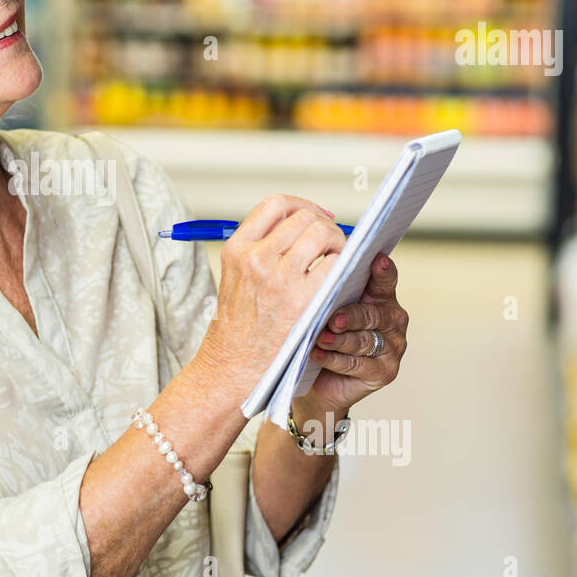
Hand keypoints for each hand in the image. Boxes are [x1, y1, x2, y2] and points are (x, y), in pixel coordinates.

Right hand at [193, 194, 346, 403]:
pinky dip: (344, 268)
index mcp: (237, 249)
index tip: (317, 217)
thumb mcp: (236, 280)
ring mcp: (278, 277)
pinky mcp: (302, 299)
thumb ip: (262, 253)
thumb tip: (305, 231)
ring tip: (339, 264)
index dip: (303, 206)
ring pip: (324, 233)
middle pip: (304, 217)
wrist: (231, 371)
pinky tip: (341, 283)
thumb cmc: (238, 331)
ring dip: (339, 244)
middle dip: (326, 226)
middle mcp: (255, 257)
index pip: (276, 205)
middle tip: (335, 246)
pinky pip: (336, 265)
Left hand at [300, 253, 407, 415]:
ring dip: (339, 340)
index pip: (384, 281)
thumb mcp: (325, 311)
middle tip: (332, 319)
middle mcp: (392, 320)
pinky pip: (359, 364)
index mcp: (380, 298)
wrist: (317, 381)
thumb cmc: (322, 337)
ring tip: (319, 338)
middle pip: (372, 314)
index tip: (376, 260)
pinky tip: (319, 355)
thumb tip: (319, 283)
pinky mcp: (386, 371)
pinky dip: (335, 360)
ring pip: (364, 340)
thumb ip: (331, 296)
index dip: (382, 271)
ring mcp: (393, 347)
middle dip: (349, 316)